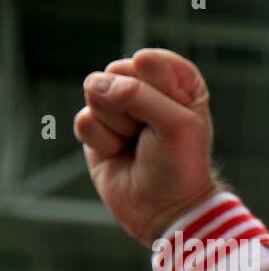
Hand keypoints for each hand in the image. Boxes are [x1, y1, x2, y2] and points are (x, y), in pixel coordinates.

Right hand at [75, 48, 217, 244]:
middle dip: (133, 105)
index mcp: (179, 83)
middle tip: (152, 133)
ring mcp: (119, 108)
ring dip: (117, 124)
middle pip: (118, 71)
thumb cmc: (181, 166)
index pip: (152, 60)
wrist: (166, 210)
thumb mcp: (177, 124)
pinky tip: (119, 154)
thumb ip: (140, 95)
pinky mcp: (97, 129)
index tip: (174, 110)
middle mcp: (147, 90)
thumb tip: (96, 84)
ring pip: (95, 91)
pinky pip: (84, 120)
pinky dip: (102, 141)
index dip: (157, 86)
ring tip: (136, 143)